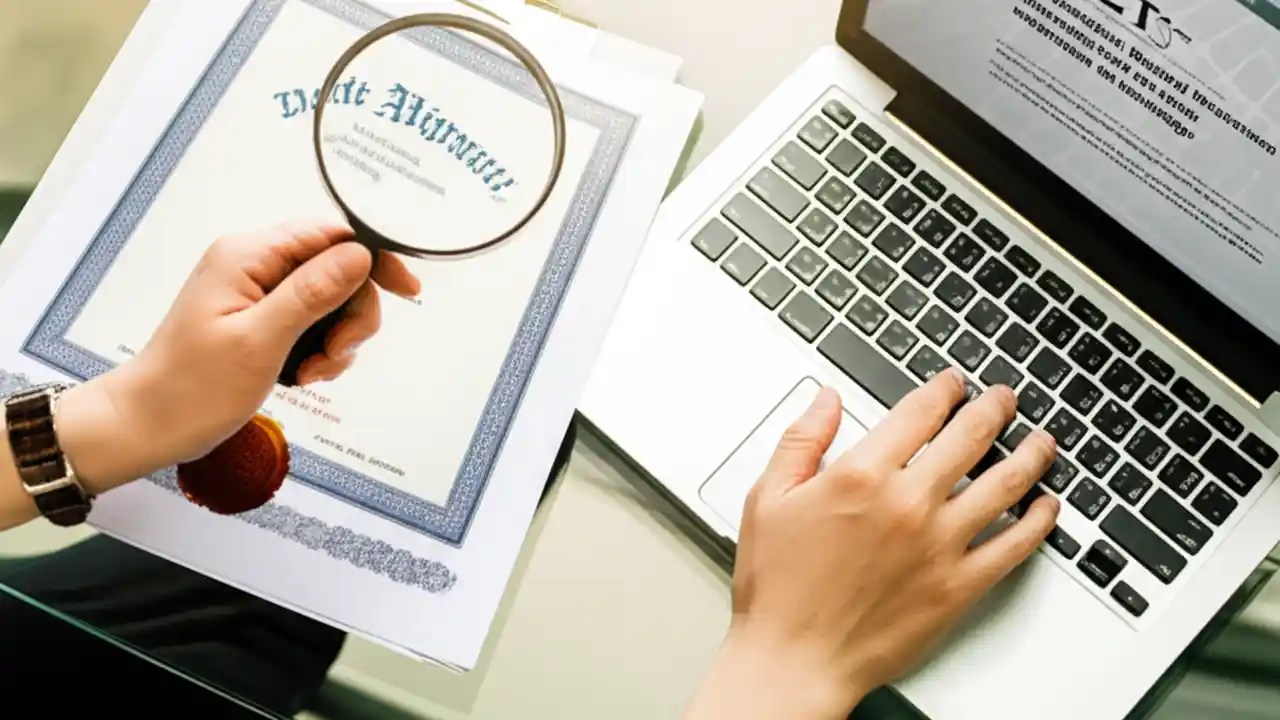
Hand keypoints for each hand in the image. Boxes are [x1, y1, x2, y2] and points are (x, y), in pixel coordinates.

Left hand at [56, 219, 419, 494]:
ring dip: (337, 339)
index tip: (406, 290)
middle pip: (337, 269)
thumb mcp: (259, 341)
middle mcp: (254, 264)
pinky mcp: (261, 317)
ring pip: (331, 299)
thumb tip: (359, 255)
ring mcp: (257, 291)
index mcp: (248, 256)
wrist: (149, 424)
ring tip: (314, 373)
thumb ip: (311, 293)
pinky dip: (321, 349)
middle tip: (334, 355)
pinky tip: (306, 375)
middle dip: (351, 314)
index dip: (374, 259)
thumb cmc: (191, 388)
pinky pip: (313, 321)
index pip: (330, 234)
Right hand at [685, 370, 1060, 719]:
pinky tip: (1046, 506)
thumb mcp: (769, 498)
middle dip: (994, 408)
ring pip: (1004, 483)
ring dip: (1030, 453)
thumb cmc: (777, 587)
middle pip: (970, 437)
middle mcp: (908, 504)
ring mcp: (939, 545)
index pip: (920, 412)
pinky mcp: (958, 586)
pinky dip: (1038, 521)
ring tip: (1041, 440)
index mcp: (861, 475)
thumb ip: (802, 440)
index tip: (953, 382)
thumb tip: (827, 399)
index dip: (944, 388)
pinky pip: (1014, 545)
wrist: (794, 659)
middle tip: (1004, 398)